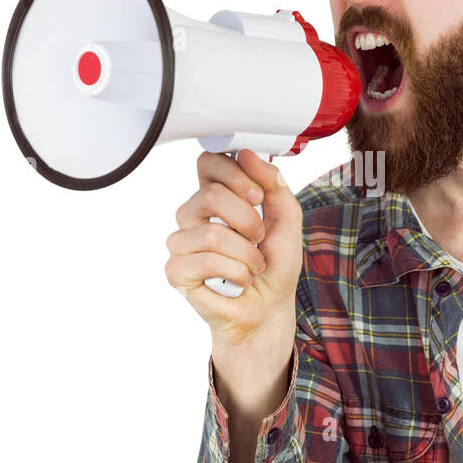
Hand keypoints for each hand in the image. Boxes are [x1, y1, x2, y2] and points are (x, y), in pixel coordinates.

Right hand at [164, 148, 302, 369]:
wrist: (271, 307)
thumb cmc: (274, 264)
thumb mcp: (286, 217)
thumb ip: (273, 183)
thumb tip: (247, 154)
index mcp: (214, 196)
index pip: (208, 162)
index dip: (235, 174)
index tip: (257, 195)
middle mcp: (193, 216)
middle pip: (209, 195)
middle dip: (248, 220)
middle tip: (258, 238)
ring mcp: (181, 243)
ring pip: (211, 233)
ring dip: (246, 254)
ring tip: (253, 265)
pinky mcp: (176, 271)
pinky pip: (206, 262)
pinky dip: (235, 273)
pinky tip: (238, 281)